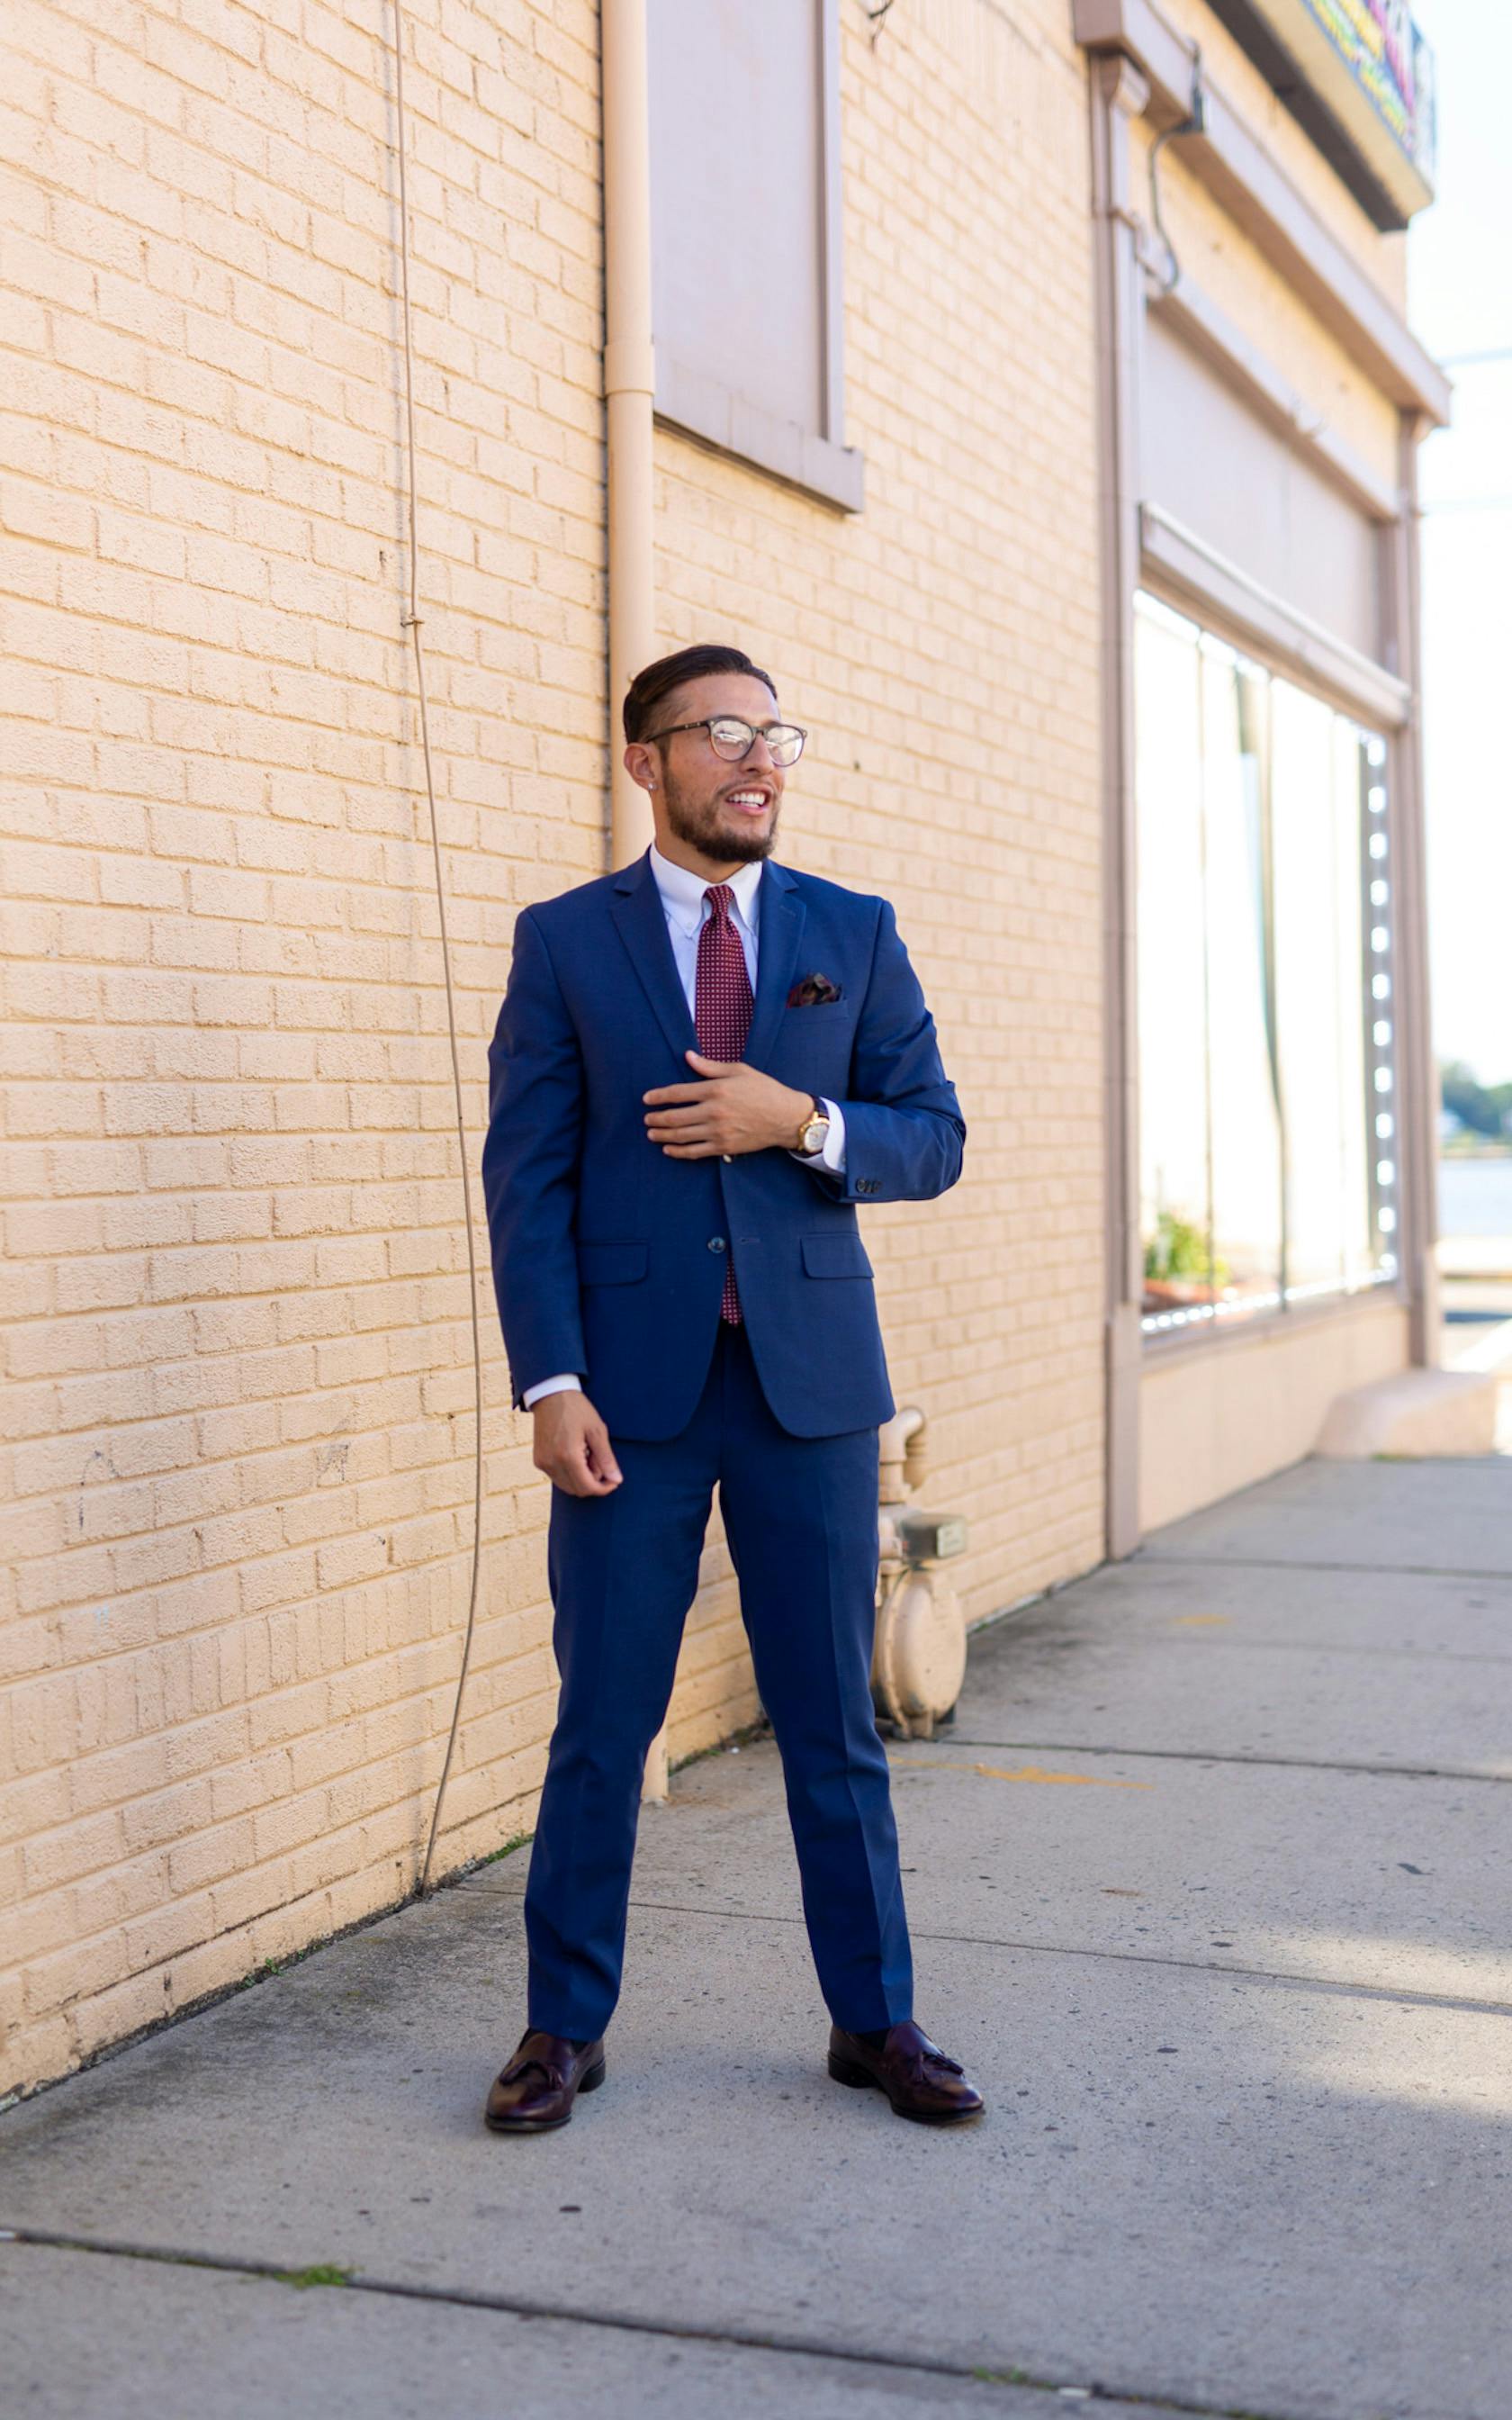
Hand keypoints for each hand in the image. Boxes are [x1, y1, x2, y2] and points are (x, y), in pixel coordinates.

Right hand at [532, 1391, 621, 1495]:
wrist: (551, 1394)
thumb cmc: (576, 1409)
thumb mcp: (597, 1430)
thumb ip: (606, 1458)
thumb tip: (616, 1480)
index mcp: (568, 1456)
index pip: (588, 1487)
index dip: (603, 1488)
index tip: (613, 1481)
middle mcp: (552, 1463)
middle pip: (577, 1490)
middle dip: (593, 1482)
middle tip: (599, 1461)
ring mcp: (543, 1463)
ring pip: (567, 1486)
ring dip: (581, 1478)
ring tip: (587, 1455)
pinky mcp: (538, 1460)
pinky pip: (557, 1477)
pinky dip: (569, 1473)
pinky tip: (575, 1454)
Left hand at [644, 1053, 811, 1159]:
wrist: (786, 1117)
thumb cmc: (764, 1090)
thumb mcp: (739, 1070)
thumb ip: (710, 1066)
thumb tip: (688, 1056)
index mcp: (716, 1089)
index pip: (678, 1092)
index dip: (658, 1096)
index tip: (647, 1099)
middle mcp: (713, 1111)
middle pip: (675, 1117)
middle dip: (656, 1119)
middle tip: (646, 1120)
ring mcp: (718, 1131)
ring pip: (681, 1136)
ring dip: (662, 1136)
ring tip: (652, 1134)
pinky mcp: (723, 1146)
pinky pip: (695, 1152)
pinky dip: (678, 1152)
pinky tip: (669, 1150)